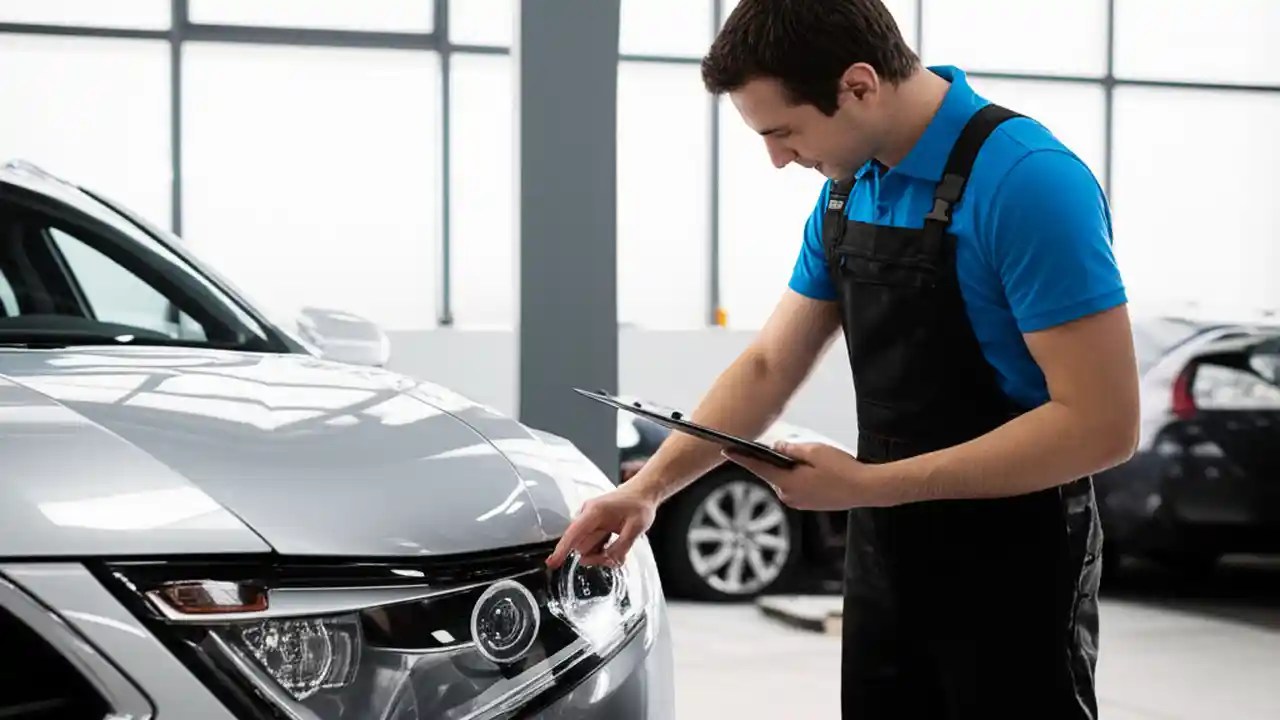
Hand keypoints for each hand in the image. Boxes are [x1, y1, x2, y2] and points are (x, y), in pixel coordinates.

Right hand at [546, 484, 656, 569]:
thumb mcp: (635, 529)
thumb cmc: (639, 505)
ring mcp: (588, 519)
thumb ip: (619, 548)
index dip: (562, 550)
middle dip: (597, 555)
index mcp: (594, 512)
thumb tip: (605, 561)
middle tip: (618, 553)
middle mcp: (587, 514)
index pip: (573, 534)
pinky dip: (603, 548)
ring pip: (587, 547)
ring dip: (601, 552)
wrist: (643, 492)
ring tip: (621, 542)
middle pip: (581, 546)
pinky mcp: (592, 524)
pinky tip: (615, 540)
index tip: (552, 563)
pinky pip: (591, 543)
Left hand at [722, 441, 889, 510]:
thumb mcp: (814, 451)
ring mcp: (798, 502)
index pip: (758, 467)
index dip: (740, 457)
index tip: (724, 450)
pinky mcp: (808, 504)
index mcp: (787, 482)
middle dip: (772, 460)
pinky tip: (810, 468)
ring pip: (784, 480)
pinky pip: (795, 486)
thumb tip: (776, 447)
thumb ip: (791, 449)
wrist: (866, 489)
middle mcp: (788, 496)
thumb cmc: (842, 468)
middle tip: (776, 446)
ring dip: (787, 468)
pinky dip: (797, 476)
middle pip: (771, 473)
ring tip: (804, 456)